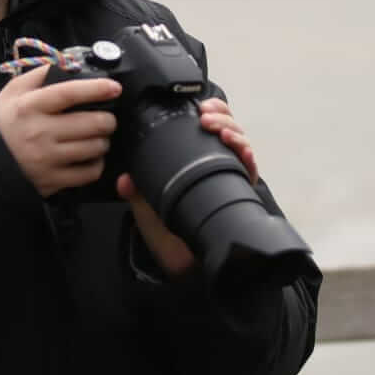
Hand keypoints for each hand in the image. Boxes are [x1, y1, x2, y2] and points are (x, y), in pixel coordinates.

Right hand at [0, 66, 120, 197]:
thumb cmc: (3, 123)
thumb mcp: (13, 92)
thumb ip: (40, 74)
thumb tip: (70, 63)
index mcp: (29, 106)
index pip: (69, 93)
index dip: (97, 89)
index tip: (114, 87)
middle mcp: (39, 133)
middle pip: (91, 123)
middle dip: (107, 119)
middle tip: (105, 118)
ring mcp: (47, 159)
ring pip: (95, 147)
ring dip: (103, 140)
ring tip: (96, 137)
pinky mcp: (52, 181)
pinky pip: (89, 172)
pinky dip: (97, 163)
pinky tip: (90, 157)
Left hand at [116, 97, 257, 277]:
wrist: (186, 269)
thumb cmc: (170, 236)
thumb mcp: (147, 210)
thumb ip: (136, 192)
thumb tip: (123, 180)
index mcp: (193, 164)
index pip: (205, 129)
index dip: (208, 112)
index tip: (200, 105)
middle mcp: (215, 167)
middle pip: (227, 129)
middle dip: (221, 116)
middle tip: (208, 116)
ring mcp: (231, 178)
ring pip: (241, 143)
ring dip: (233, 131)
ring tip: (220, 129)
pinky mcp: (243, 193)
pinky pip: (251, 169)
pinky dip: (247, 155)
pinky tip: (241, 150)